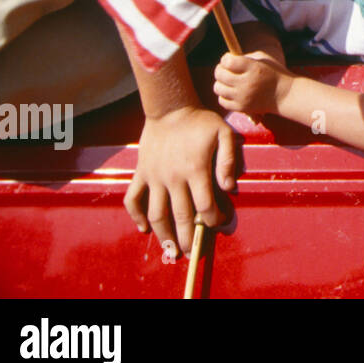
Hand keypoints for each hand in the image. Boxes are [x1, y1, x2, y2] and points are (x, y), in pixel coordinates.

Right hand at [123, 106, 237, 255]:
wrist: (170, 108)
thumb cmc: (201, 122)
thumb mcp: (224, 134)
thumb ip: (229, 160)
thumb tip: (230, 187)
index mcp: (195, 170)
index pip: (204, 205)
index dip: (212, 219)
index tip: (218, 223)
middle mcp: (173, 177)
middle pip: (179, 216)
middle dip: (187, 238)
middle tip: (192, 253)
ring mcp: (154, 177)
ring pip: (156, 213)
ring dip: (163, 235)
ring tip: (170, 251)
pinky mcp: (141, 174)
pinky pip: (133, 199)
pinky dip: (136, 216)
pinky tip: (144, 228)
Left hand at [213, 51, 290, 114]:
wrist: (284, 95)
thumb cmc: (273, 73)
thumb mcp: (264, 59)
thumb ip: (245, 57)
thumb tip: (226, 60)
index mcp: (254, 68)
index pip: (228, 62)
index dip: (225, 58)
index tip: (230, 59)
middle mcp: (247, 83)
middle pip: (220, 74)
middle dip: (220, 69)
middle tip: (226, 69)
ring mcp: (243, 97)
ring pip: (218, 88)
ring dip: (221, 83)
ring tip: (229, 81)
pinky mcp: (241, 108)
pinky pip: (222, 101)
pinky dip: (224, 95)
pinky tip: (231, 92)